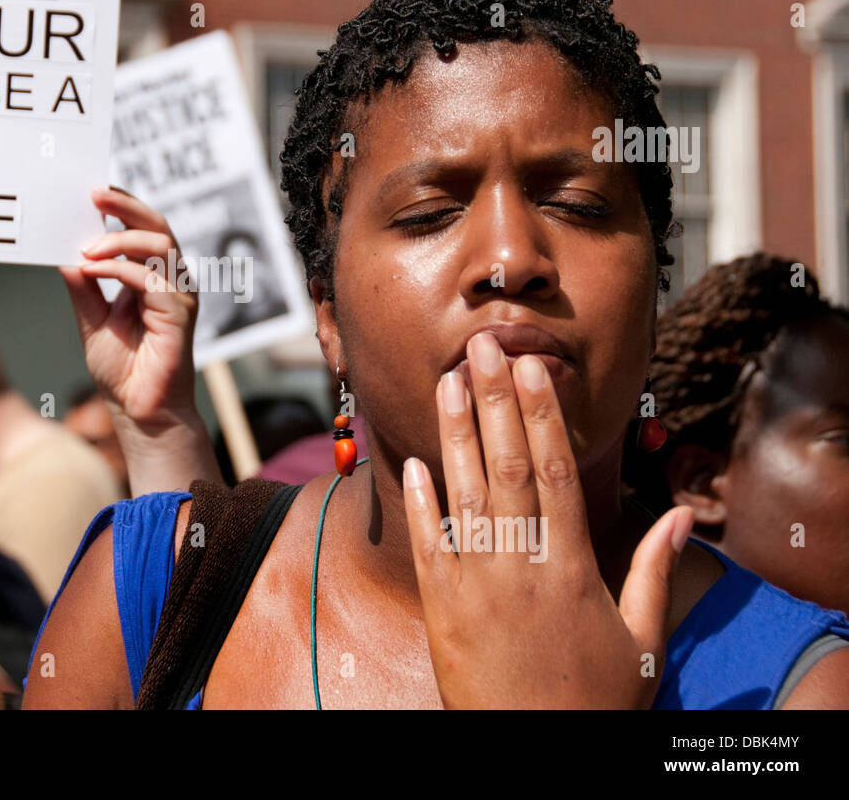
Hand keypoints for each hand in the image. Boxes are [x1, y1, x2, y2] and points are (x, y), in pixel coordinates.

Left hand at [60, 187, 219, 493]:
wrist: (138, 411)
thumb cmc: (123, 370)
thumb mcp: (92, 320)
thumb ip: (83, 286)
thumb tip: (62, 252)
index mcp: (153, 277)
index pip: (144, 228)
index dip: (123, 206)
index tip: (92, 191)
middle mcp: (171, 281)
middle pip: (158, 225)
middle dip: (125, 206)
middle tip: (93, 195)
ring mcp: (179, 296)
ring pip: (159, 245)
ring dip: (117, 241)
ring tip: (85, 249)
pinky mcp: (180, 314)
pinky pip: (151, 278)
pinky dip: (119, 269)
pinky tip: (92, 269)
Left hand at [401, 332, 693, 707]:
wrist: (536, 753)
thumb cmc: (596, 702)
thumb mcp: (643, 640)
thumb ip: (655, 570)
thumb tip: (683, 514)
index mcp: (572, 567)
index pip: (556, 472)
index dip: (543, 415)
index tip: (533, 368)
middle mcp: (520, 564)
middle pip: (508, 466)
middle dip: (494, 401)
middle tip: (483, 346)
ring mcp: (475, 582)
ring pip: (465, 493)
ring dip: (456, 433)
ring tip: (448, 381)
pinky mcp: (441, 605)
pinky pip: (427, 543)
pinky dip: (421, 501)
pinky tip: (417, 461)